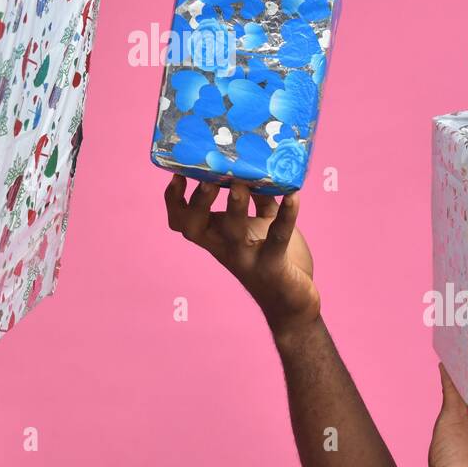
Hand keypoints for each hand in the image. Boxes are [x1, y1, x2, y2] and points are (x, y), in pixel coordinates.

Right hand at [163, 175, 318, 342]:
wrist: (292, 303)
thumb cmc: (274, 258)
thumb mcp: (262, 223)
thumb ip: (259, 197)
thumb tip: (260, 163)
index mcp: (215, 236)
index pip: (181, 220)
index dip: (173, 200)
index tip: (179, 174)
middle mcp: (224, 247)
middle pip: (194, 227)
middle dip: (197, 203)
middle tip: (207, 179)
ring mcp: (246, 258)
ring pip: (232, 233)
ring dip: (234, 209)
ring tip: (241, 185)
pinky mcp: (272, 266)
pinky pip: (277, 238)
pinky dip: (286, 215)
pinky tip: (294, 196)